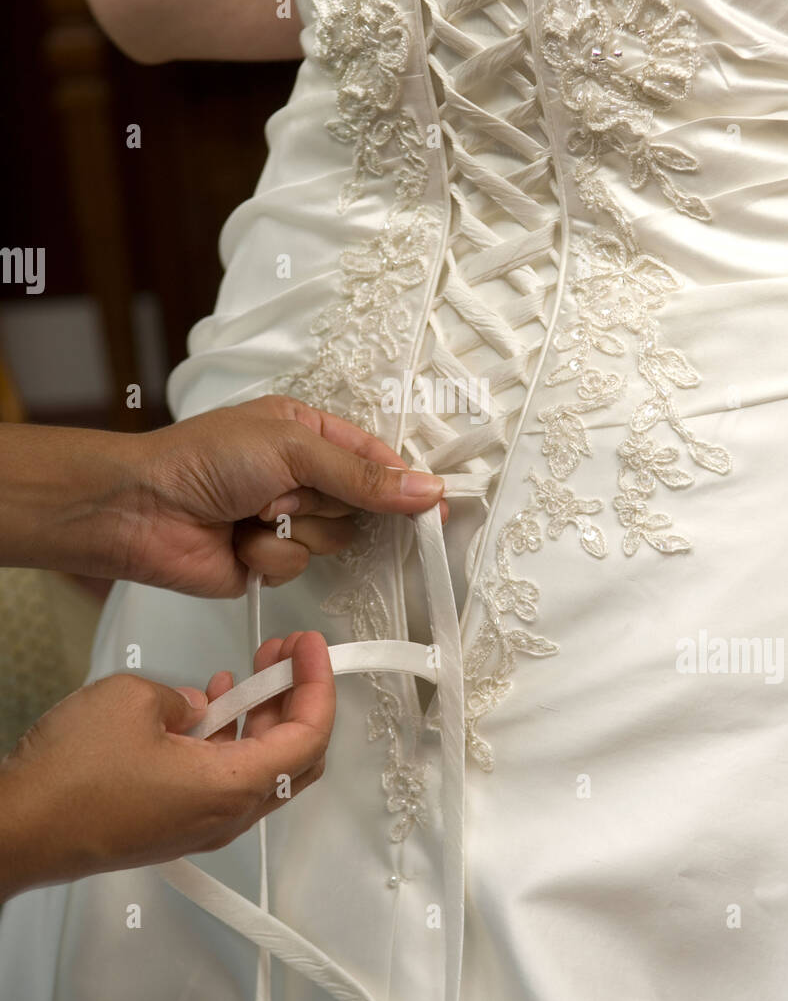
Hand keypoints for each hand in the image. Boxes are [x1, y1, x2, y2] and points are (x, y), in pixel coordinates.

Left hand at [0, 395, 445, 596]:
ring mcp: (285, 520)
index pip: (374, 460)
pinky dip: (268, 557)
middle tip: (281, 493)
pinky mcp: (267, 560)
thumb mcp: (292, 450)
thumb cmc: (205, 459)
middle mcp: (300, 475)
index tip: (431, 506)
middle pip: (358, 505)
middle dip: (323, 503)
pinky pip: (298, 567)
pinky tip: (237, 542)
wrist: (142, 509)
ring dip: (293, 531)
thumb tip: (427, 489)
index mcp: (308, 432)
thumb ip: (361, 476)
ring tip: (252, 514)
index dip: (402, 484)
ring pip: (332, 540)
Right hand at [0, 630, 334, 901]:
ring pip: (261, 768)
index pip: (309, 738)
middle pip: (296, 758)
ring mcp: (200, 825)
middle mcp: (226, 816)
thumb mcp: (134, 700)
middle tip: (289, 654)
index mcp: (230, 787)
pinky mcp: (174, 825)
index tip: (311, 647)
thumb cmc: (72, 776)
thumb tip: (196, 708)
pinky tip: (211, 702)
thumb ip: (183, 697)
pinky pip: (224, 779)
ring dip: (265, 716)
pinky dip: (232, 738)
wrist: (17, 831)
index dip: (318, 686)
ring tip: (251, 669)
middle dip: (299, 699)